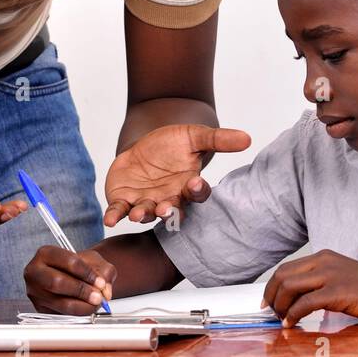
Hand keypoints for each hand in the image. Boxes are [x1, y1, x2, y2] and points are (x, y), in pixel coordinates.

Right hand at [24, 246, 116, 314]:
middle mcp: (34, 272)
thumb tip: (105, 291)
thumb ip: (104, 272)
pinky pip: (61, 313)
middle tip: (98, 296)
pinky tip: (87, 307)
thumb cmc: (79, 266)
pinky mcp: (40, 308)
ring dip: (82, 305)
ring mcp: (35, 292)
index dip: (87, 273)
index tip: (101, 282)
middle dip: (81, 290)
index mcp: (45, 253)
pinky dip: (78, 313)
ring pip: (59, 302)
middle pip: (57, 282)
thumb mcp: (94, 261)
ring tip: (96, 303)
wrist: (71, 275)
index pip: (68, 261)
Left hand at [103, 124, 250, 226]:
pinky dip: (115, 216)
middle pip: (171, 209)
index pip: (196, 193)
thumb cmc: (174, 144)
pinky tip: (110, 220)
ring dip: (142, 214)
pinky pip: (119, 211)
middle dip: (168, 210)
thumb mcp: (195, 136)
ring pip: (146, 213)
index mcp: (188, 187)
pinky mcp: (124, 201)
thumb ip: (218, 139)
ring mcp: (145, 202)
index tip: (195, 183)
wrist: (145, 147)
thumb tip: (247, 138)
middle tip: (166, 209)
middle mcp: (168, 199)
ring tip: (139, 213)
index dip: (196, 190)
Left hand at [262, 249, 357, 326]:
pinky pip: (305, 303)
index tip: (268, 302)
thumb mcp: (341, 276)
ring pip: (290, 287)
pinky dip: (293, 315)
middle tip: (271, 313)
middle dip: (271, 296)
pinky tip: (292, 324)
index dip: (272, 286)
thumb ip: (320, 281)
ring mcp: (331, 275)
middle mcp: (324, 261)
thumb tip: (296, 298)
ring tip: (282, 320)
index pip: (286, 268)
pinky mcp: (339, 292)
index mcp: (323, 257)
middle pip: (282, 275)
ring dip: (280, 306)